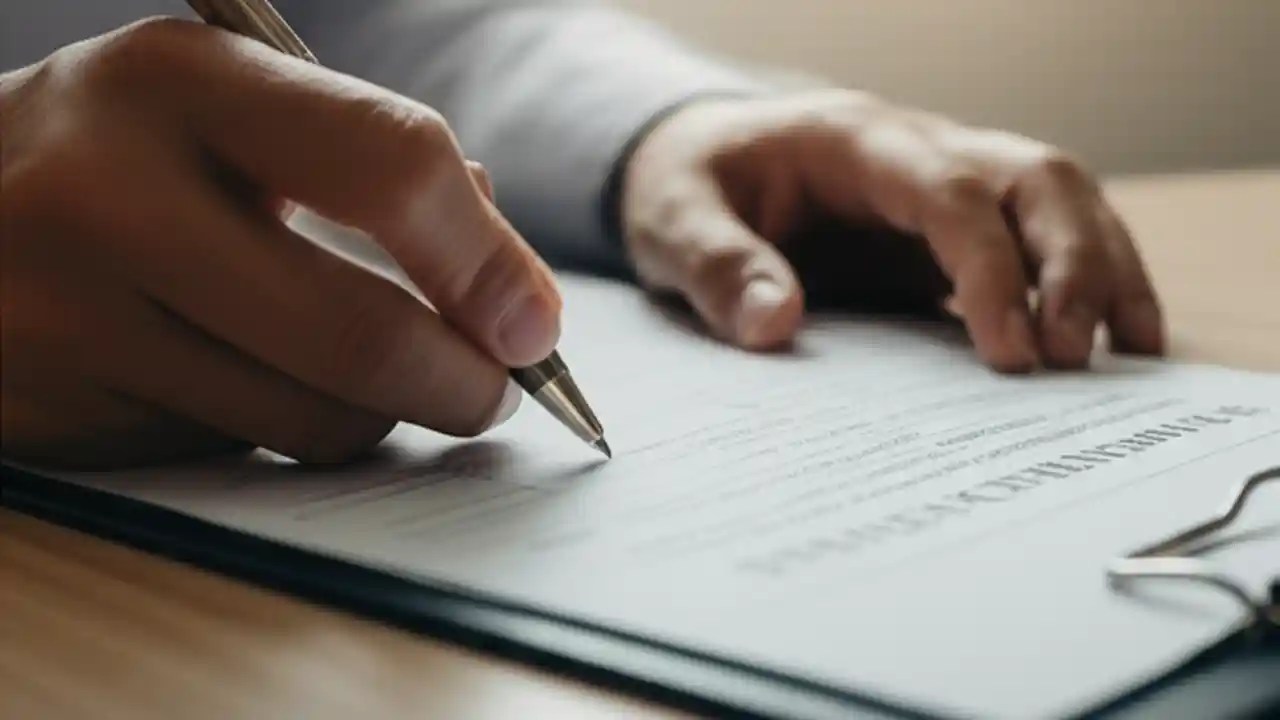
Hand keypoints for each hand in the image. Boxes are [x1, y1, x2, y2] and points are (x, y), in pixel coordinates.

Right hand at [0, 18, 560, 468]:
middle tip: (490, 389)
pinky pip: (236, 451)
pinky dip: (279, 428)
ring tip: (369, 375)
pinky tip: (243, 376)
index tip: (534, 322)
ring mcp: (68, 317)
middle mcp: (110, 194)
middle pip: (361, 335)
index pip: (392, 166)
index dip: (488, 261)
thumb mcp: (228, 107)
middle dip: (464, 383)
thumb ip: (369, 165)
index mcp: (180, 80)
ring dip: (379, 415)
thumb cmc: (123, 153)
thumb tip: (507, 281)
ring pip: (310, 420)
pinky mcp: (54, 415)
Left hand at [620, 90, 1164, 370]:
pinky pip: (1037, 241)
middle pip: (1035, 179)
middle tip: (1074, 358)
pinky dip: (1083, 282)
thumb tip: (775, 325)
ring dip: (1102, 268)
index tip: (1010, 350)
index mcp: (854, 141)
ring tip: (1128, 354)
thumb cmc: (685, 186)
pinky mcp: (949, 227)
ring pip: (1057, 200)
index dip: (992, 267)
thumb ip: (716, 266)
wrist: (694, 163)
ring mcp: (944, 184)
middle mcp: (918, 150)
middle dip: (1075, 262)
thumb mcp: (671, 222)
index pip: (954, 192)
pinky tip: (1108, 343)